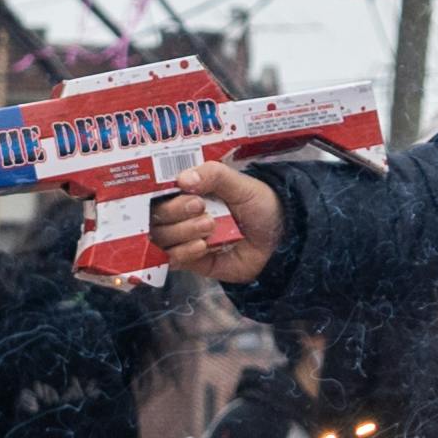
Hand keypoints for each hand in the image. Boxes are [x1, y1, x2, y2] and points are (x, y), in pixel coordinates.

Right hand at [149, 161, 281, 282]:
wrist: (282, 238)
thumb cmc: (261, 206)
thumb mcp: (240, 184)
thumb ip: (214, 175)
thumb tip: (182, 179)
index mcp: (188, 192)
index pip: (159, 192)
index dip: (166, 192)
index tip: (186, 191)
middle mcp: (182, 216)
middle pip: (156, 216)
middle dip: (175, 211)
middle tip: (200, 207)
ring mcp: (186, 239)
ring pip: (162, 238)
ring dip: (182, 231)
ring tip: (209, 226)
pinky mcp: (193, 262)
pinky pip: (174, 260)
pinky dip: (184, 253)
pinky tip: (203, 246)